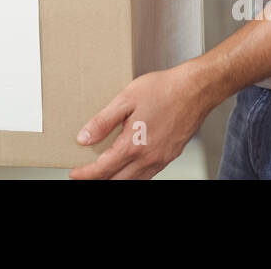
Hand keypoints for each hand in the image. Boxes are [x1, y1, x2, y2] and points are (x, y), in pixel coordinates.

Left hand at [69, 63, 214, 179]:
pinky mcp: (170, 155)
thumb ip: (103, 122)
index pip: (103, 169)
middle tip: (86, 175)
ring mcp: (161, 159)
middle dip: (99, 180)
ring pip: (135, 180)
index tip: (74, 174)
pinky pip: (149, 174)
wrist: (196, 89)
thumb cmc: (164, 89)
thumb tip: (84, 138)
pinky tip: (129, 166)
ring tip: (104, 172)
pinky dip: (134, 175)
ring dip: (117, 179)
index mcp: (133, 144)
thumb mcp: (125, 99)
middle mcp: (148, 157)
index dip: (86, 175)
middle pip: (118, 180)